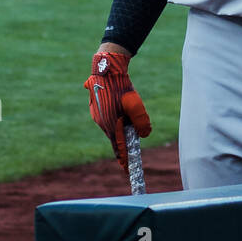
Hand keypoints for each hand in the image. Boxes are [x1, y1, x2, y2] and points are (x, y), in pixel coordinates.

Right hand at [84, 48, 150, 169]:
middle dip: (124, 141)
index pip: (119, 148)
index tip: (128, 171)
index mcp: (110, 125)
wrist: (106, 68)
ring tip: (129, 116)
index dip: (125, 160)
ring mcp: (97, 115)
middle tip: (133, 145)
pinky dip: (116, 118)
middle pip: (116, 137)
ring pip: (112, 126)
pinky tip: (120, 108)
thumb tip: (144, 135)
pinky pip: (108, 117)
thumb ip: (141, 122)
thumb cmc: (121, 86)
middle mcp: (101, 123)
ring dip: (121, 126)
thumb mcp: (135, 104)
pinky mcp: (96, 107)